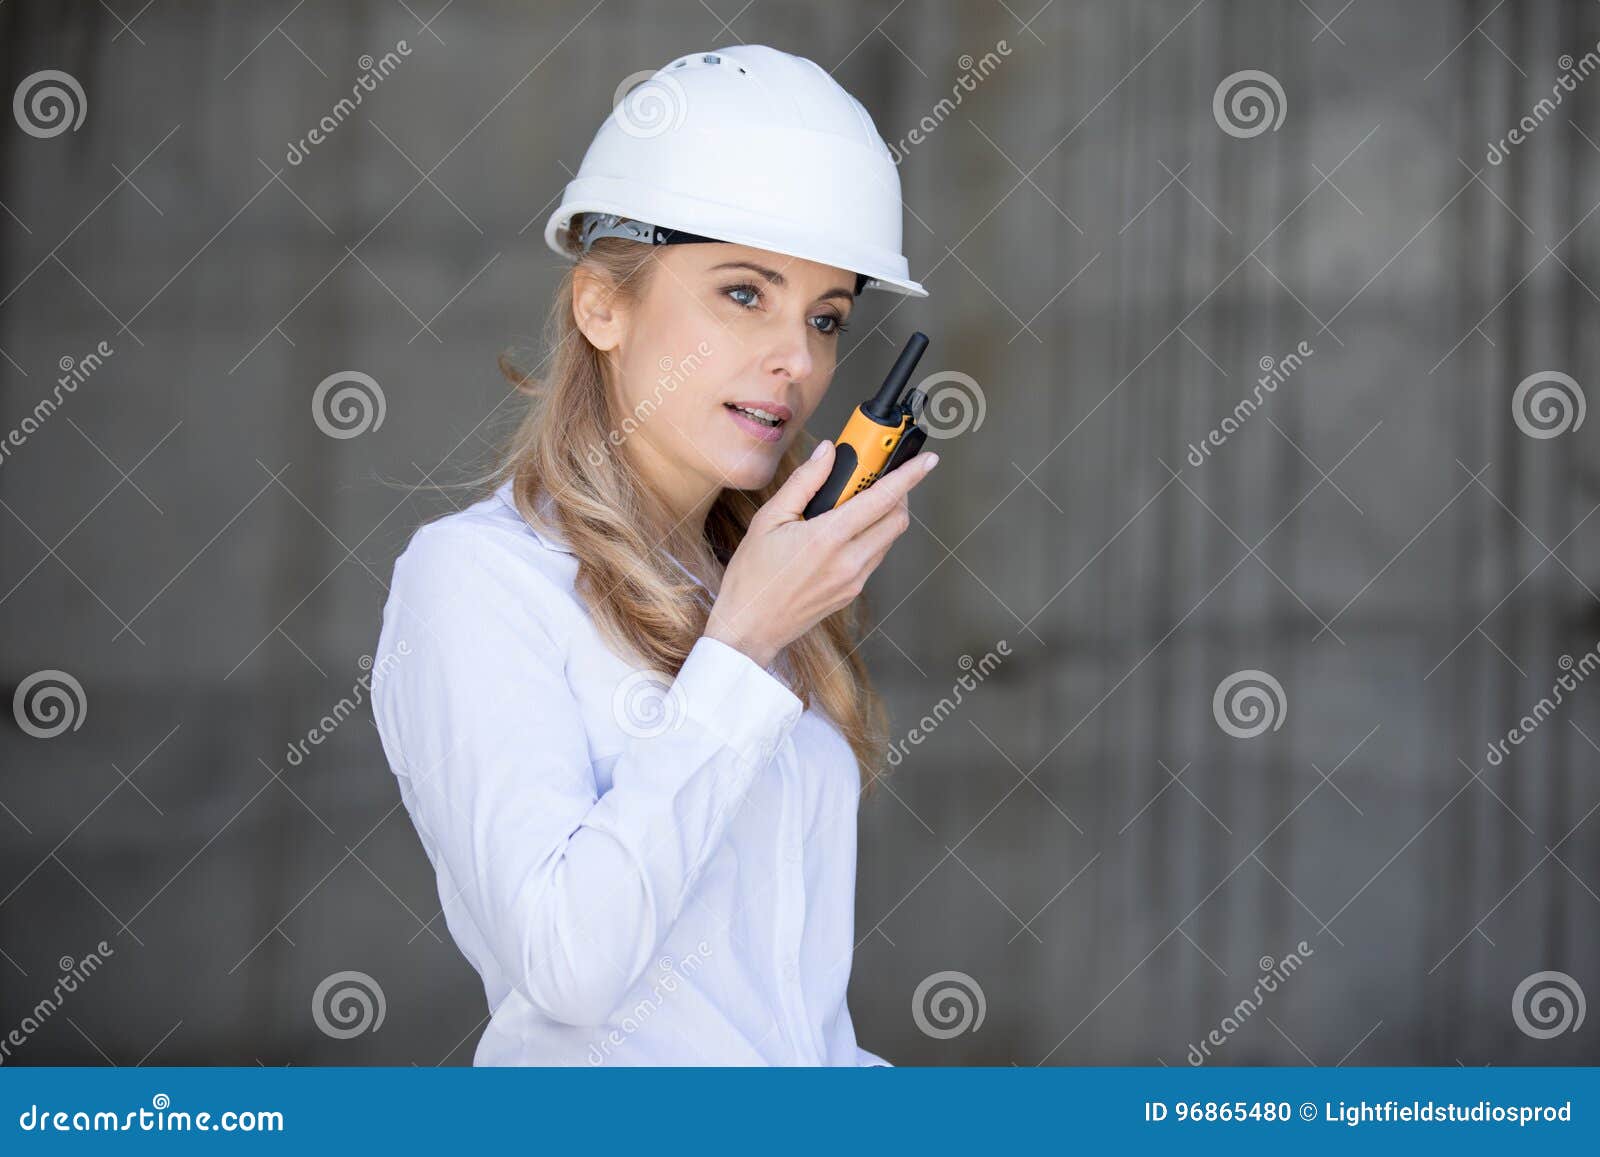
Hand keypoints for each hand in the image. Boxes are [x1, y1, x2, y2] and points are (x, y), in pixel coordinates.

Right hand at [704, 440, 938, 668]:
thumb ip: (804, 482)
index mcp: (827, 539)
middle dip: (900, 492)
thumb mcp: (769, 519)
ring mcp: (854, 580)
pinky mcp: (852, 592)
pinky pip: (875, 556)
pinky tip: (848, 528)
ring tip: (860, 499)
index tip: (927, 460)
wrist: (749, 627)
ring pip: (889, 538)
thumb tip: (828, 452)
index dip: (910, 476)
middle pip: (898, 519)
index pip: (882, 499)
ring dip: (885, 514)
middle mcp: (849, 562)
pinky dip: (872, 535)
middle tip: (883, 475)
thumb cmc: (752, 574)